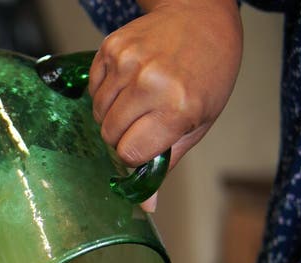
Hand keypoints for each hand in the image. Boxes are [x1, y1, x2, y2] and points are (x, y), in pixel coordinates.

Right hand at [89, 0, 242, 173]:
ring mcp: (127, 63)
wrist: (201, 17)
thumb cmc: (207, 72)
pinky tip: (129, 80)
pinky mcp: (111, 48)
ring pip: (97, 112)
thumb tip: (145, 206)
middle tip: (144, 118)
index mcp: (177, 107)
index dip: (135, 152)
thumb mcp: (199, 122)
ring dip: (113, 112)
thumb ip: (167, 162)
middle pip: (109, 133)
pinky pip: (94, 88)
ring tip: (139, 97)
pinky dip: (106, 90)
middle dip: (122, 133)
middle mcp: (150, 83)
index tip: (147, 142)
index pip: (129, 153)